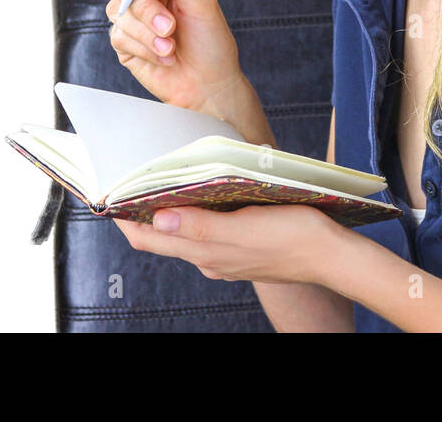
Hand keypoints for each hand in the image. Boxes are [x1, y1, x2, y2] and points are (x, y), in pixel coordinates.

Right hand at [106, 0, 268, 141]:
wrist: (207, 86)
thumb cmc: (212, 44)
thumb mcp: (202, 5)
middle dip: (146, 7)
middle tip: (169, 26)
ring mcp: (133, 17)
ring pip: (119, 11)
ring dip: (148, 33)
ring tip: (173, 47)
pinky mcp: (125, 42)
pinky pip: (120, 36)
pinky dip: (145, 48)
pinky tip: (165, 56)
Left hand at [113, 204, 343, 284]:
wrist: (332, 255)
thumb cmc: (293, 236)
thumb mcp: (244, 227)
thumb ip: (200, 225)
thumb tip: (157, 217)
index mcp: (205, 253)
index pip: (149, 239)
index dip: (125, 219)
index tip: (108, 195)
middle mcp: (210, 258)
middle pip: (163, 236)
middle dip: (141, 212)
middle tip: (128, 182)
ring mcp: (227, 256)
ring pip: (186, 233)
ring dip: (169, 211)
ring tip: (160, 183)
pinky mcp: (243, 248)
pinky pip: (209, 232)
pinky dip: (196, 214)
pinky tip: (206, 195)